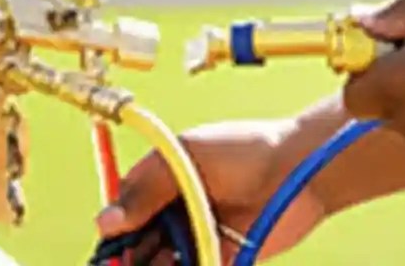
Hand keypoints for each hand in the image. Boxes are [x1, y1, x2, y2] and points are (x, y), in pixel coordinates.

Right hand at [95, 119, 323, 262]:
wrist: (299, 167)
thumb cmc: (245, 149)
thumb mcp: (187, 157)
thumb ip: (146, 189)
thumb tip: (105, 223)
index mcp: (162, 182)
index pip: (122, 214)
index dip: (114, 232)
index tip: (112, 244)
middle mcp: (176, 212)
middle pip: (137, 247)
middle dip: (132, 258)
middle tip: (139, 260)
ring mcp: (198, 237)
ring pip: (161, 264)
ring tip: (169, 260)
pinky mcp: (221, 259)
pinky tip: (182, 264)